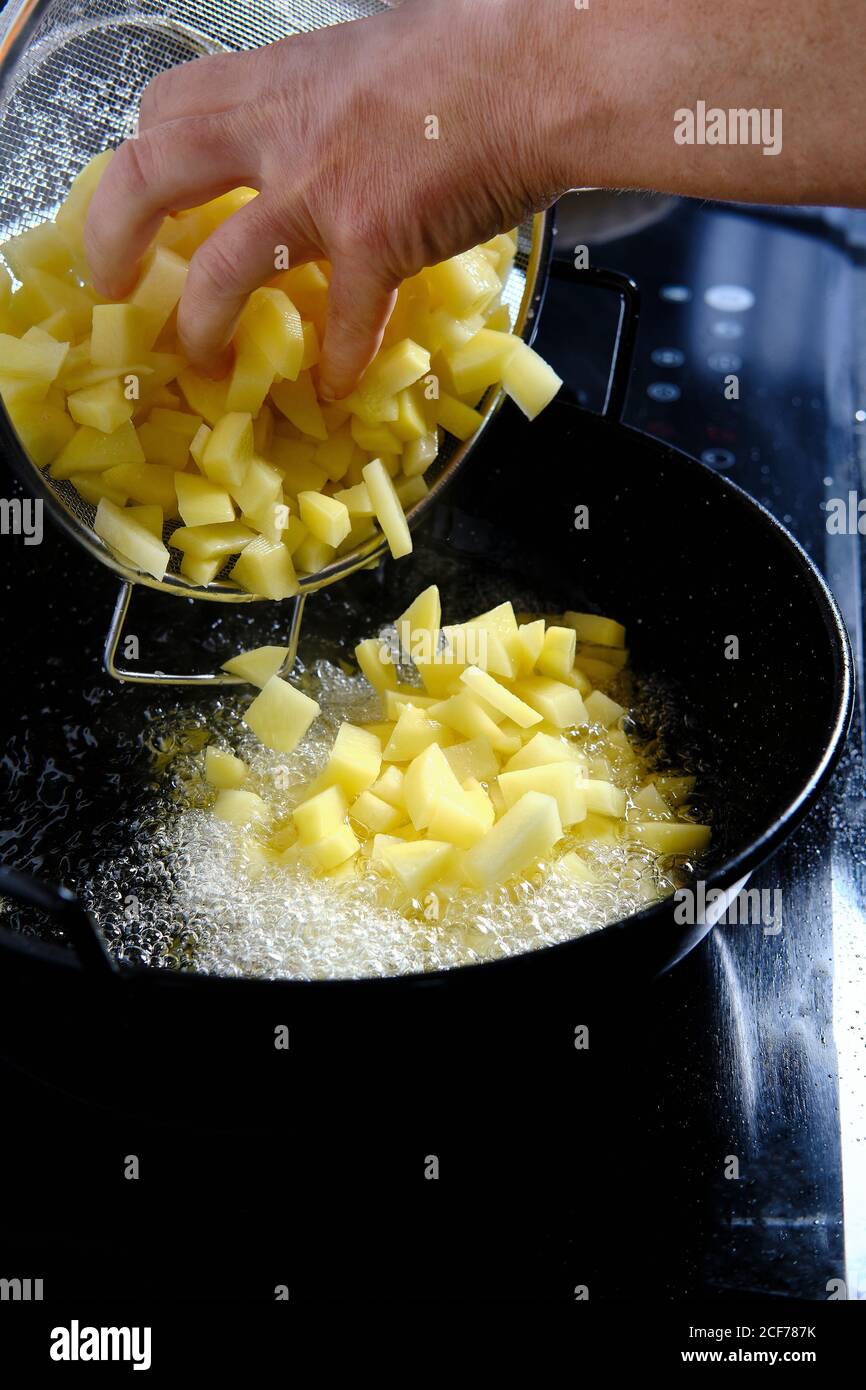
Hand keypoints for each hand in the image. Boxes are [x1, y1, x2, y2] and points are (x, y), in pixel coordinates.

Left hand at [84, 0, 567, 398]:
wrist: (542, 75)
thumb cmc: (476, 51)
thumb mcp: (369, 57)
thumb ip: (326, 102)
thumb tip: (323, 132)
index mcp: (280, 80)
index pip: (170, 108)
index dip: (142, 158)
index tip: (143, 199)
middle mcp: (282, 131)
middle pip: (154, 176)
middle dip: (117, 236)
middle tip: (115, 286)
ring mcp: (322, 189)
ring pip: (225, 269)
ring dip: (205, 325)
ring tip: (202, 361)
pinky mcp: (375, 241)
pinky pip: (345, 322)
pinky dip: (343, 361)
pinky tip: (343, 385)